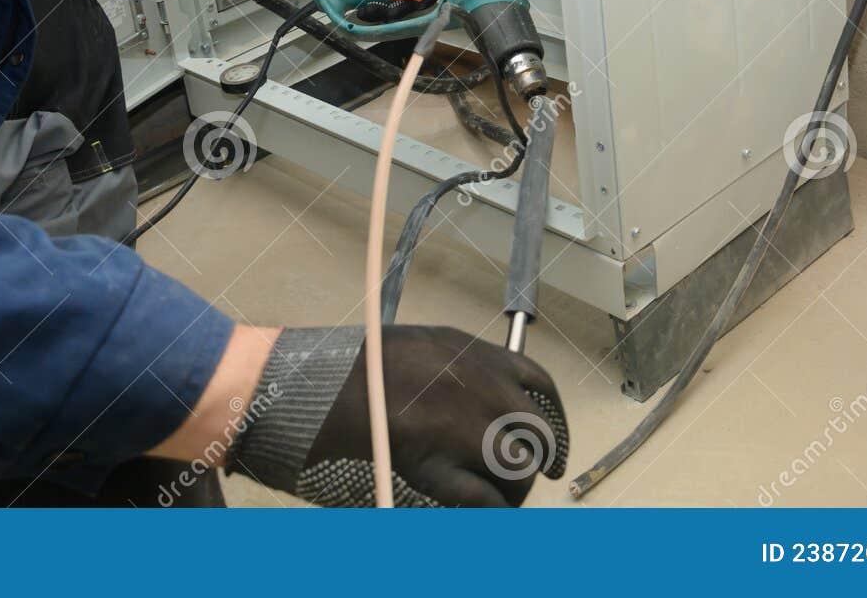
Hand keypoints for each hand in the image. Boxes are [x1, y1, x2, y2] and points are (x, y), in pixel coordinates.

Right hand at [226, 325, 567, 506]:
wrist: (312, 385)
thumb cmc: (353, 370)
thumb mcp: (418, 349)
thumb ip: (455, 372)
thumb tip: (479, 403)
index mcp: (471, 353)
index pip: (538, 384)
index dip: (554, 424)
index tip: (552, 450)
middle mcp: (476, 383)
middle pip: (536, 433)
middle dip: (536, 465)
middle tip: (525, 485)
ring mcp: (460, 422)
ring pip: (516, 468)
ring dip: (512, 492)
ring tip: (496, 505)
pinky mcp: (437, 461)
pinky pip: (486, 500)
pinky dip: (489, 513)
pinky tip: (481, 517)